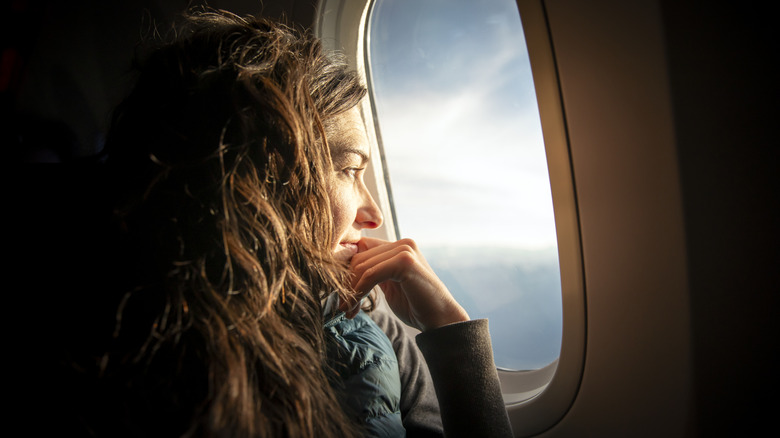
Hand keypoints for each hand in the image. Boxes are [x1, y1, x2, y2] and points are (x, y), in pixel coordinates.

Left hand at [342, 237, 468, 331]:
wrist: (441, 320)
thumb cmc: (415, 306)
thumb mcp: (389, 285)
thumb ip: (373, 273)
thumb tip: (344, 272)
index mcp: (398, 247)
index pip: (361, 249)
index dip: (347, 270)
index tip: (341, 294)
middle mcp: (402, 244)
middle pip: (358, 257)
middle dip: (346, 283)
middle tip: (342, 307)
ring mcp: (404, 250)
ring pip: (362, 266)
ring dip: (350, 291)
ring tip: (348, 310)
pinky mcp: (404, 262)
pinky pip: (370, 275)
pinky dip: (358, 292)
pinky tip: (354, 308)